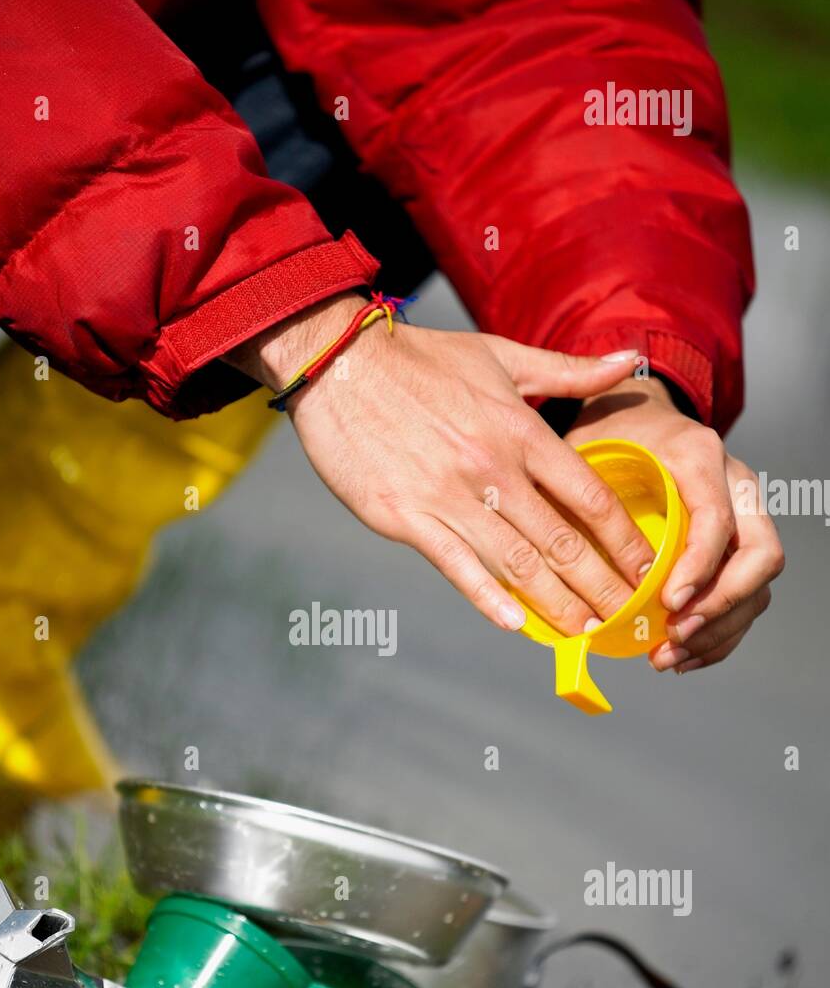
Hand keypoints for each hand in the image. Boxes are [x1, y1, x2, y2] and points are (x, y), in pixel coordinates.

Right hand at [226, 294, 653, 635]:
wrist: (339, 365)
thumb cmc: (422, 359)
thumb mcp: (501, 355)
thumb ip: (568, 371)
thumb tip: (629, 360)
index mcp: (521, 430)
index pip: (590, 497)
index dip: (625, 540)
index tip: (647, 569)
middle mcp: (492, 468)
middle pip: (562, 541)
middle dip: (602, 586)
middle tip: (628, 617)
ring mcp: (448, 497)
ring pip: (517, 563)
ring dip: (557, 604)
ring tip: (585, 632)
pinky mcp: (405, 518)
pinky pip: (456, 567)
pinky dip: (488, 599)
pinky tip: (516, 624)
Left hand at [565, 377, 783, 671]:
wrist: (639, 418)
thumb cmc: (610, 435)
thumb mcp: (589, 445)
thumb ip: (580, 489)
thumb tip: (554, 549)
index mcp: (699, 456)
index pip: (718, 518)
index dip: (699, 565)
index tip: (667, 603)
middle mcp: (735, 485)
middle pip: (760, 555)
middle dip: (720, 605)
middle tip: (673, 634)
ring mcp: (744, 517)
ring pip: (758, 585)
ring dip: (717, 630)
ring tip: (668, 657)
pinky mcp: (739, 547)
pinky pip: (747, 598)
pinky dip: (719, 634)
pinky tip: (683, 656)